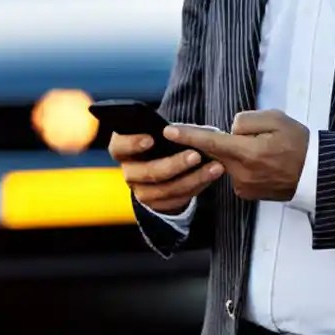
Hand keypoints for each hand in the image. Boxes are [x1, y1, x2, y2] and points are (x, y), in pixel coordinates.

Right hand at [109, 131, 224, 214]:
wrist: (168, 164)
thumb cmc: (163, 140)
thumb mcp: (158, 131)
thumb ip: (163, 130)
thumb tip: (173, 129)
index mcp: (122, 149)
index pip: (119, 147)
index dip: (133, 144)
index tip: (151, 139)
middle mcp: (129, 171)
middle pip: (148, 172)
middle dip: (174, 164)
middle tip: (195, 155)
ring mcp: (141, 191)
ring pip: (166, 190)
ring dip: (193, 178)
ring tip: (215, 166)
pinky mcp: (157, 205)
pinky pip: (177, 200)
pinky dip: (197, 187)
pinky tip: (211, 175)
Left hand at [163, 109, 307, 202]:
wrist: (317, 175)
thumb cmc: (298, 143)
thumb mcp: (275, 119)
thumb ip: (246, 121)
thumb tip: (229, 131)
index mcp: (247, 152)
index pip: (209, 142)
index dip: (187, 136)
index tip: (168, 132)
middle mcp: (240, 173)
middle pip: (217, 151)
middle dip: (223, 140)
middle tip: (248, 135)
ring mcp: (242, 186)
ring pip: (227, 161)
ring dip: (236, 153)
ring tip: (264, 150)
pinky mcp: (246, 193)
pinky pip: (235, 172)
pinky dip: (243, 165)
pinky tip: (263, 164)